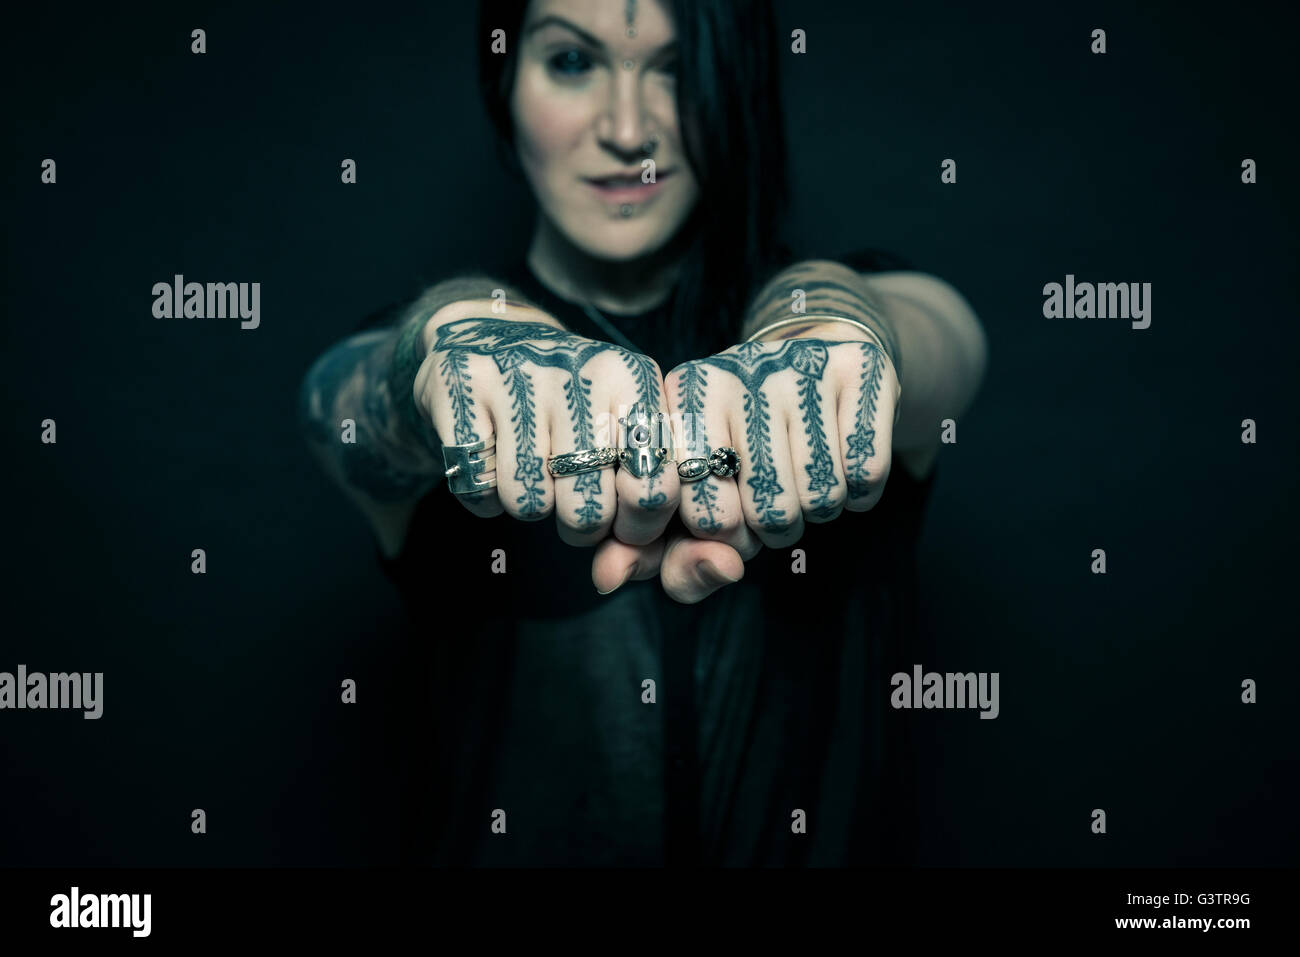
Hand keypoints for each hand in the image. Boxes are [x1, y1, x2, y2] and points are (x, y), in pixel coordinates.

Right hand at [416, 301, 676, 546]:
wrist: (488, 337)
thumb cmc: (572, 407)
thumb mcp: (619, 432)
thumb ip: (641, 504)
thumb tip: (617, 573)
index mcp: (633, 377)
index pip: (653, 486)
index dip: (639, 528)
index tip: (626, 526)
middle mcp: (579, 368)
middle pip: (588, 509)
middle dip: (581, 525)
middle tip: (574, 499)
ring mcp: (516, 373)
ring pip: (528, 503)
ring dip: (529, 506)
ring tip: (533, 473)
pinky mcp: (460, 385)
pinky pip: (477, 486)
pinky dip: (483, 497)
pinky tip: (492, 464)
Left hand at [591, 331, 900, 601]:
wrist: (817, 373)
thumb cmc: (741, 456)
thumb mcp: (693, 506)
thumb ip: (656, 557)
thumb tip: (639, 575)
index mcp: (673, 403)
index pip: (697, 517)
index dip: (719, 538)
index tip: (722, 514)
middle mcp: (728, 372)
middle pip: (764, 514)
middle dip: (772, 531)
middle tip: (768, 499)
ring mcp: (794, 364)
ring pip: (819, 498)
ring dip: (818, 511)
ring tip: (803, 478)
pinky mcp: (858, 366)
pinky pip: (866, 472)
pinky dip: (861, 491)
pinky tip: (842, 463)